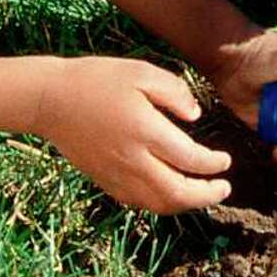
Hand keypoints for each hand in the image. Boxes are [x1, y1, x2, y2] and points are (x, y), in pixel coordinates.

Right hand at [25, 57, 233, 212]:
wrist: (50, 100)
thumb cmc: (97, 79)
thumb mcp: (140, 71)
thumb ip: (174, 92)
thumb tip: (196, 117)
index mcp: (145, 131)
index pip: (190, 159)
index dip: (213, 164)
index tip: (226, 161)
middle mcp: (132, 160)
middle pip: (177, 193)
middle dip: (206, 196)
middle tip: (223, 188)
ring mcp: (116, 175)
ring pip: (158, 204)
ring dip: (185, 204)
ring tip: (201, 194)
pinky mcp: (104, 181)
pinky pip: (138, 202)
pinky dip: (160, 203)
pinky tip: (169, 193)